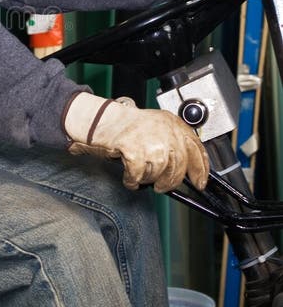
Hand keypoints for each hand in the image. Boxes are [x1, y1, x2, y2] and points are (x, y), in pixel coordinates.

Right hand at [64, 92, 209, 193]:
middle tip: (162, 186)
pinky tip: (129, 175)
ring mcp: (151, 142)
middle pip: (179, 167)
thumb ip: (175, 141)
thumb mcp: (159, 125)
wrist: (104, 120)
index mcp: (173, 124)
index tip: (200, 181)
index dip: (201, 169)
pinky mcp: (135, 152)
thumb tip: (188, 167)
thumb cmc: (129, 125)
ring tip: (139, 171)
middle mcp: (166, 132)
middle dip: (170, 181)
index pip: (197, 149)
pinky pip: (139, 176)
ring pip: (159, 174)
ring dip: (147, 178)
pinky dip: (132, 180)